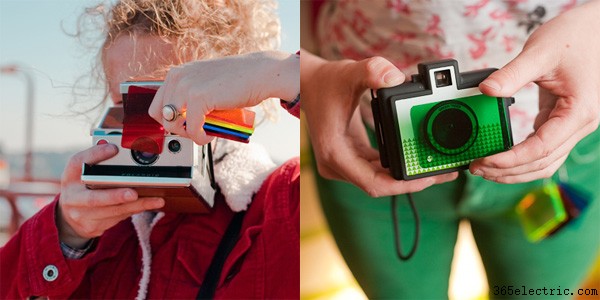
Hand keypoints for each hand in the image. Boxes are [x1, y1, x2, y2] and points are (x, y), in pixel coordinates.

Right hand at [57, 144, 164, 247]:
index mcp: (70, 176)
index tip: (114, 148)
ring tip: (155, 200)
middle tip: (133, 193)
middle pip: (94, 198)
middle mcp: (72, 196)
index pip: (79, 162)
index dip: (96, 154)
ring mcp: (80, 214)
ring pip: (112, 211)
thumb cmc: (83, 186)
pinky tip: (148, 205)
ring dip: (136, 205)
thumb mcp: (84, 170)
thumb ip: (97, 159)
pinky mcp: (92, 226)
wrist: (70, 216)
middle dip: (116, 196)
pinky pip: (117, 218)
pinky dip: (134, 210)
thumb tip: (114, 146)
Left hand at [148, 51, 299, 144]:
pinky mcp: (198, 98)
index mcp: (177, 73)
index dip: (170, 121)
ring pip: (173, 124)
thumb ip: (191, 96)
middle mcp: (177, 77)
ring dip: (188, 134)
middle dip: (178, 129)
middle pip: (161, 116)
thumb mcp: (206, 84)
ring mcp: (186, 86)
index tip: (185, 126)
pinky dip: (200, 137)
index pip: (158, 105)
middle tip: (196, 130)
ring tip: (204, 132)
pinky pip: (192, 129)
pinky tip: (210, 135)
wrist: (260, 73)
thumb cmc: (239, 80)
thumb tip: (181, 120)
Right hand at [301, 52, 457, 196]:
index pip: (374, 184)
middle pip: (381, 185)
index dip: (404, 185)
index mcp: (336, 154)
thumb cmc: (326, 81)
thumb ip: (372, 71)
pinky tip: (417, 157)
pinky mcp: (349, 158)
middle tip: (446, 171)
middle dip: (413, 180)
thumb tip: (397, 77)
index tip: (430, 176)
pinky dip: (396, 165)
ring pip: (379, 179)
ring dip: (407, 175)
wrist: (305, 83)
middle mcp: (337, 165)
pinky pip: (376, 169)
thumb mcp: (349, 73)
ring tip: (439, 166)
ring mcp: (342, 164)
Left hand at [472, 1, 599, 183]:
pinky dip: (522, 156)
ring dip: (515, 170)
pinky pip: (542, 148)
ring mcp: (572, 124)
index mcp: (578, 112)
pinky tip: (500, 156)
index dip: (510, 160)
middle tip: (477, 168)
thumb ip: (512, 74)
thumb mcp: (540, 53)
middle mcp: (580, 124)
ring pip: (544, 161)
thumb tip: (486, 90)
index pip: (541, 149)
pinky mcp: (562, 120)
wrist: (594, 29)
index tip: (485, 161)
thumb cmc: (574, 37)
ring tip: (486, 169)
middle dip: (507, 170)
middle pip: (542, 162)